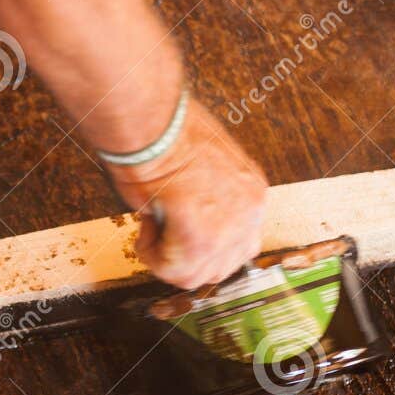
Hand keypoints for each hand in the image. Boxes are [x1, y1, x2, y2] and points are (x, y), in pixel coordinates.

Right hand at [105, 99, 267, 288]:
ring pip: (196, 275)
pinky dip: (152, 255)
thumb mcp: (197, 165)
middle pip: (221, 266)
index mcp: (250, 190)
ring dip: (166, 259)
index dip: (200, 244)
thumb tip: (181, 222)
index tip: (175, 226)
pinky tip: (144, 226)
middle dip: (185, 258)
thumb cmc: (164, 130)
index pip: (238, 243)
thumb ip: (201, 200)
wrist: (151, 120)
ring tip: (150, 227)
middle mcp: (249, 211)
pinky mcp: (202, 237)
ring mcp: (230, 227)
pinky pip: (174, 270)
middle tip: (160, 232)